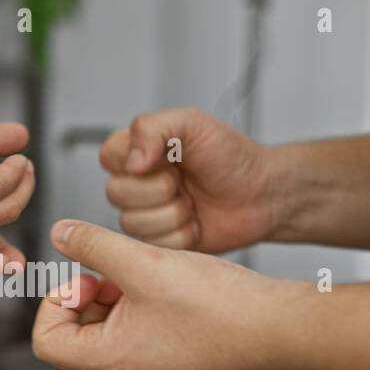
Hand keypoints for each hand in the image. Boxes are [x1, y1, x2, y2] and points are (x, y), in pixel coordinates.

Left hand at [31, 219, 301, 369]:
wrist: (280, 328)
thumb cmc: (219, 305)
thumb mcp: (144, 263)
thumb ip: (94, 245)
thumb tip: (60, 233)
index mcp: (111, 361)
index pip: (47, 341)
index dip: (56, 301)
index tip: (87, 276)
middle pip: (76, 334)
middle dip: (89, 294)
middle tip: (119, 269)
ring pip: (109, 331)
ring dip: (117, 296)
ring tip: (148, 273)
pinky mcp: (175, 365)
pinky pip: (139, 336)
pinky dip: (142, 307)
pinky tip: (170, 284)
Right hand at [100, 108, 277, 252]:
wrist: (262, 195)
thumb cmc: (231, 157)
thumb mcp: (192, 124)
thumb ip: (152, 129)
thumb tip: (130, 161)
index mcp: (138, 151)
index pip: (107, 157)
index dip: (134, 162)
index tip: (167, 158)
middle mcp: (137, 183)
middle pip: (116, 194)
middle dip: (160, 189)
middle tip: (185, 181)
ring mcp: (147, 214)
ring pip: (132, 223)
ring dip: (173, 213)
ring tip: (193, 202)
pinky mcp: (160, 242)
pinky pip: (154, 245)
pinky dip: (182, 234)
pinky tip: (196, 223)